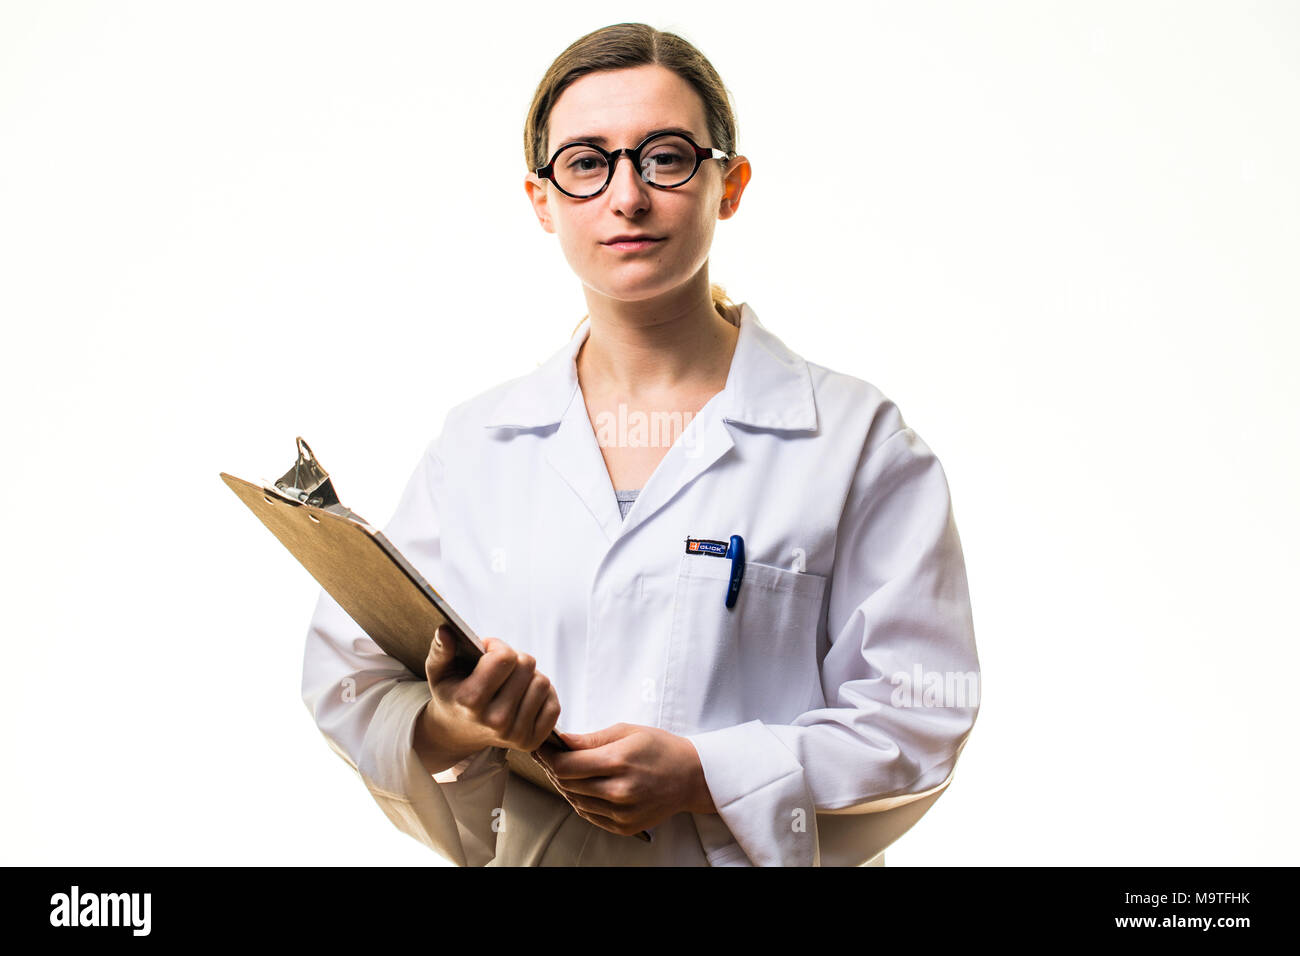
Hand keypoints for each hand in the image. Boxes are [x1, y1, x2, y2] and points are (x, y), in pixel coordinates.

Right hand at [414, 626, 560, 772]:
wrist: (457, 732)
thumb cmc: (452, 693)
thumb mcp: (439, 671)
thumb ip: (441, 649)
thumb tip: (446, 630)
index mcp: (471, 700)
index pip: (505, 657)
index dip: (497, 646)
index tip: (487, 651)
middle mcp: (495, 721)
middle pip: (527, 666)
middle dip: (515, 658)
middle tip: (501, 667)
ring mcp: (515, 734)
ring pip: (543, 683)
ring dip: (530, 676)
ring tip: (512, 682)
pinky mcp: (531, 742)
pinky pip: (554, 706)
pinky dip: (543, 696)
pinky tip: (524, 696)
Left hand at [532, 722, 716, 836]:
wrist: (691, 777)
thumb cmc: (660, 749)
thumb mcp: (627, 732)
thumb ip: (591, 740)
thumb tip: (561, 741)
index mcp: (618, 762)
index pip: (566, 766)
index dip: (547, 756)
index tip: (540, 747)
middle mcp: (618, 791)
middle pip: (567, 784)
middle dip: (552, 768)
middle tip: (547, 755)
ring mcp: (621, 813)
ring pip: (575, 801)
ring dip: (564, 786)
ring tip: (563, 769)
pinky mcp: (623, 826)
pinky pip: (589, 815)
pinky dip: (579, 800)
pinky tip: (579, 787)